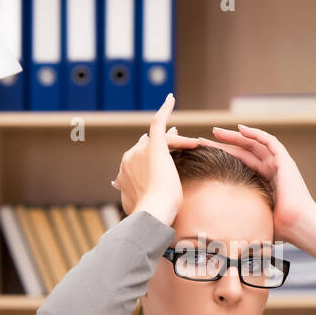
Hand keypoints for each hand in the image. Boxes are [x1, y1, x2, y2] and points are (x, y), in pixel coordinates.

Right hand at [111, 94, 200, 219]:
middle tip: (173, 139)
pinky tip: (171, 98)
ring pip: (159, 138)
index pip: (137, 158)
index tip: (158, 158)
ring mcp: (140, 151)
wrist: (153, 212)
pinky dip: (165, 109)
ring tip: (191, 142)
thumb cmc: (150, 216)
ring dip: (174, 140)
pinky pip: (158, 122)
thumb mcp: (137, 208)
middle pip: (146, 145)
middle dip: (159, 143)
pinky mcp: (155, 145)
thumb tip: (126, 199)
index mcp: (124, 172)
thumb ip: (131, 199)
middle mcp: (129, 158)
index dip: (147, 156)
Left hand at [198, 124, 315, 244]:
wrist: (298, 226)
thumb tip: (220, 230)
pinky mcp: (286, 162)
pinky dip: (256, 134)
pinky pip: (270, 142)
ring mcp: (280, 165)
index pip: (241, 164)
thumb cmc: (280, 229)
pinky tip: (240, 129)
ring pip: (254, 144)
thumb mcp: (255, 219)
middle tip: (203, 139)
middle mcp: (273, 170)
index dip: (223, 158)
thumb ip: (242, 217)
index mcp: (266, 182)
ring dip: (235, 136)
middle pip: (244, 152)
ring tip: (215, 131)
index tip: (204, 156)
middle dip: (224, 144)